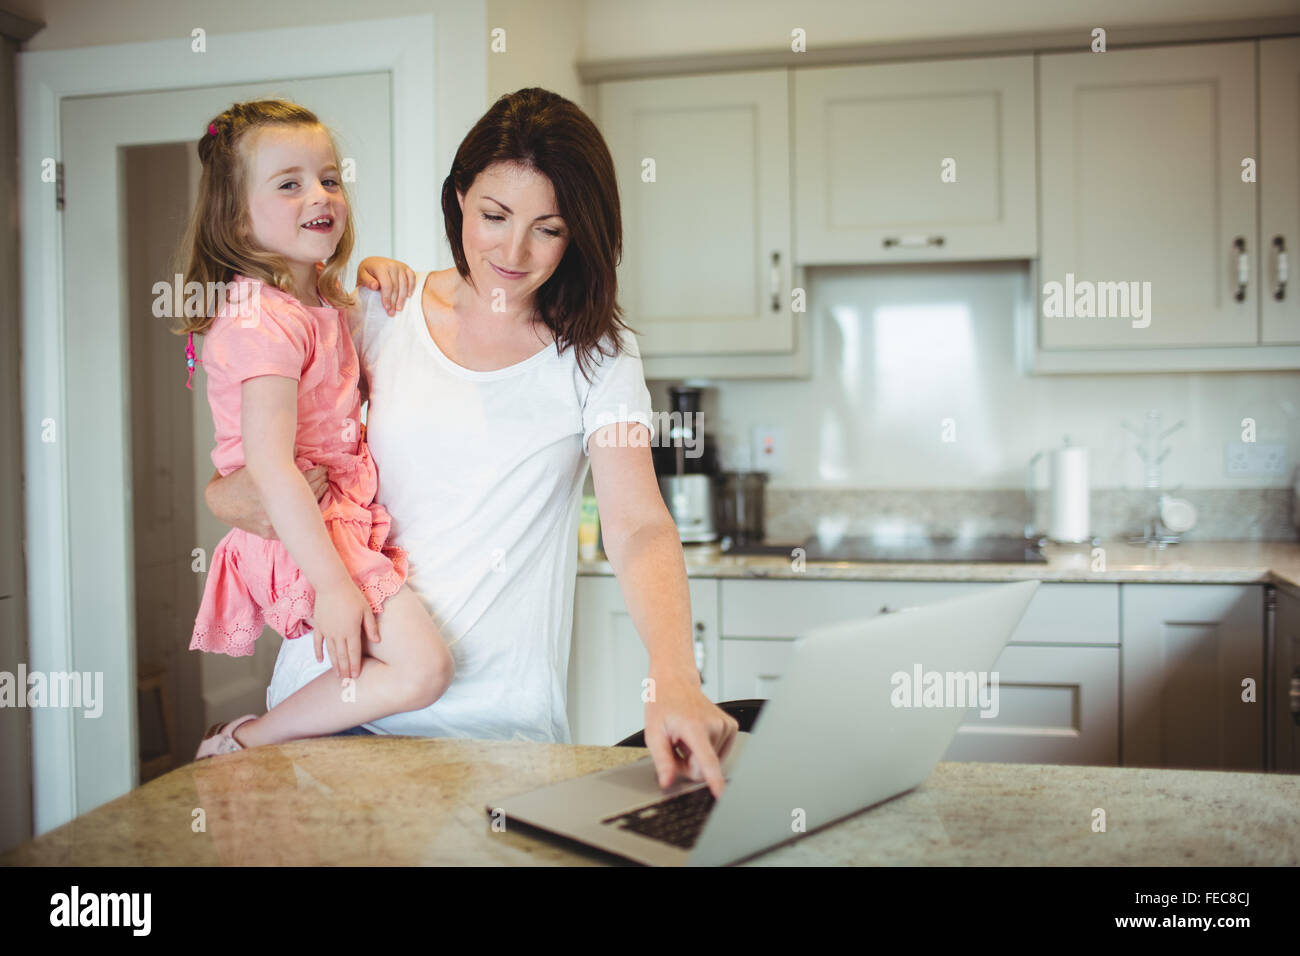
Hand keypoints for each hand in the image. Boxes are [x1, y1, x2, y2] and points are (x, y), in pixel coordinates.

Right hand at [207, 464, 329, 538]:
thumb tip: (297, 447)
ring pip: (304, 511)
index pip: (307, 477)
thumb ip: (272, 456)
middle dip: (319, 481)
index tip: (323, 466)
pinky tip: (311, 505)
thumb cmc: (234, 480)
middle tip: (325, 474)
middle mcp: (271, 506)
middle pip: (309, 493)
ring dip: (316, 497)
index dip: (318, 471)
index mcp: (268, 484)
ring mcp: (271, 523)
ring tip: (322, 485)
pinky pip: (295, 525)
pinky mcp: (270, 533)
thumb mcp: (251, 462)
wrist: (218, 504)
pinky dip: (304, 515)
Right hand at [310, 582, 379, 680]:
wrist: (332, 585)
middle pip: (342, 656)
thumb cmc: (352, 596)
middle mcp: (338, 635)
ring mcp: (327, 631)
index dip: (355, 666)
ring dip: (334, 664)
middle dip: (345, 669)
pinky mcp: (318, 626)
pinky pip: (317, 643)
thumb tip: (377, 641)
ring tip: (337, 675)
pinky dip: (318, 652)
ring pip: (331, 652)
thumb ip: (371, 627)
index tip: (356, 676)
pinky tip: (320, 661)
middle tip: (346, 681)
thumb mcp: (366, 610)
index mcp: (351, 631)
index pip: (354, 654)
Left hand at [356, 257, 415, 315]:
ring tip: (399, 308)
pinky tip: (408, 296)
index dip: (387, 297)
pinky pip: (412, 277)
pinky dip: (411, 287)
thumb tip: (375, 286)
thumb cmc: (368, 272)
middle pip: (396, 286)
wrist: (373, 262)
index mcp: (380, 267)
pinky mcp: (406, 267)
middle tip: (392, 312)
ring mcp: (400, 266)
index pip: (387, 285)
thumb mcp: (362, 275)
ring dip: (402, 298)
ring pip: (405, 284)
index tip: (386, 308)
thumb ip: (367, 281)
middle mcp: (391, 265)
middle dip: (394, 301)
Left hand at [642, 671, 739, 798]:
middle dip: (688, 763)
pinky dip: (705, 749)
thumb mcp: (653, 733)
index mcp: (694, 726)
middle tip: (677, 745)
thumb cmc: (663, 704)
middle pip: (703, 768)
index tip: (721, 793)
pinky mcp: (731, 727)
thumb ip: (662, 760)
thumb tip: (667, 781)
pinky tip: (697, 736)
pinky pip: (719, 754)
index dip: (714, 780)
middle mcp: (714, 725)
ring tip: (686, 737)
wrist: (676, 683)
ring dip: (695, 755)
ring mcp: (725, 725)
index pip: (707, 760)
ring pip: (711, 763)